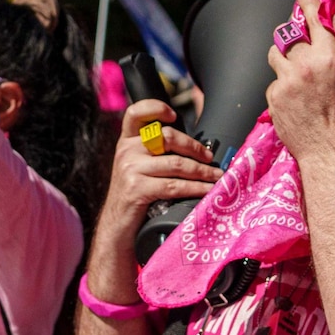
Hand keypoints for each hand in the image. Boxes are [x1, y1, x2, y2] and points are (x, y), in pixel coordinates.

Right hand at [97, 100, 221, 241]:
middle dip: (195, 147)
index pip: (136, 112)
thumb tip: (195, 146)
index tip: (174, 115)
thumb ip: (156, 151)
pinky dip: (196, 188)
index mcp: (127, 141)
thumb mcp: (138, 167)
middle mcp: (126, 151)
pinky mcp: (137, 188)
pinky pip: (175, 185)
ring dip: (203, 172)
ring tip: (217, 177)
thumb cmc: (135, 196)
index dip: (156, 107)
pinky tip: (207, 191)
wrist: (117, 226)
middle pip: (168, 136)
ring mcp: (130, 169)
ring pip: (176, 163)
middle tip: (210, 158)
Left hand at [264, 0, 334, 155]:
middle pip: (288, 35)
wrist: (332, 151)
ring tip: (298, 76)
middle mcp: (304, 64)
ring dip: (284, 59)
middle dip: (293, 38)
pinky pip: (274, 81)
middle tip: (302, 51)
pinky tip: (296, 100)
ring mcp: (285, 81)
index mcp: (328, 55)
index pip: (313, 18)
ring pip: (275, 55)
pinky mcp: (273, 97)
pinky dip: (283, 85)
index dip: (307, 2)